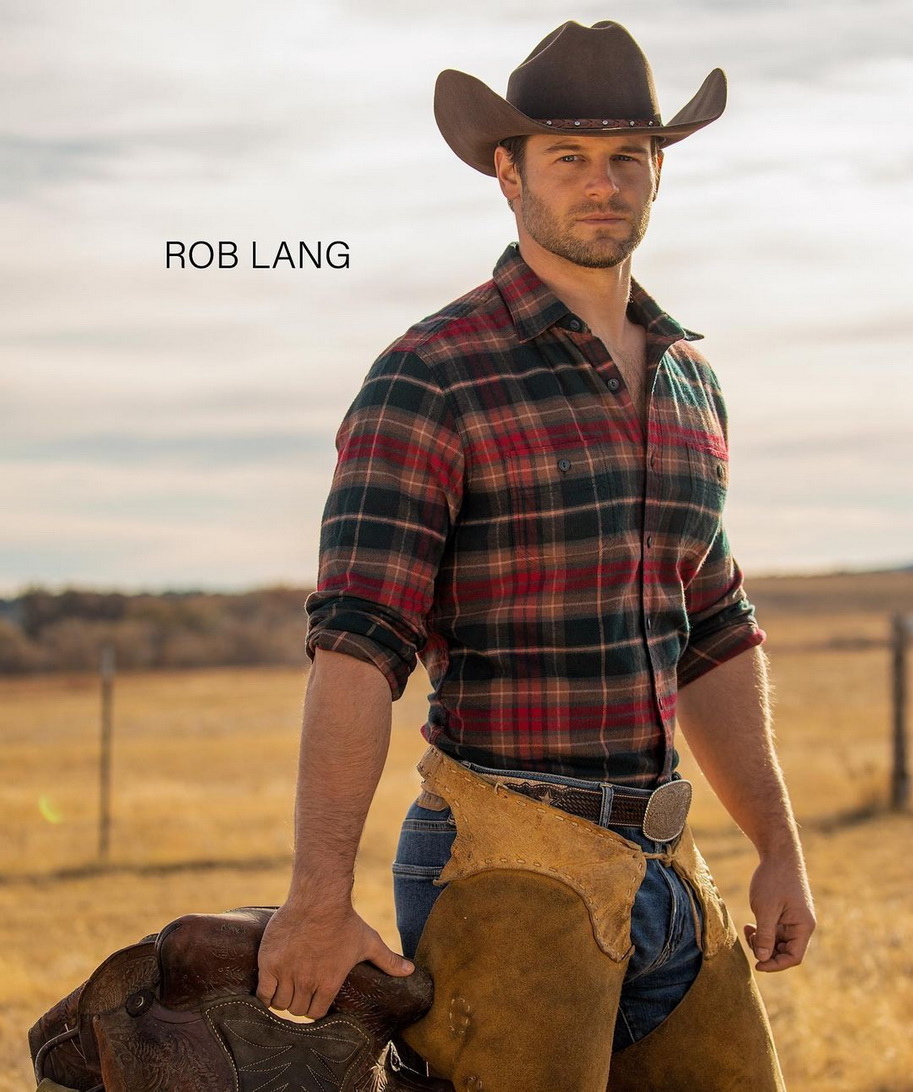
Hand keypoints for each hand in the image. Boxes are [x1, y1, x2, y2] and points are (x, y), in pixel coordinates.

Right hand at [256, 897, 413, 1017]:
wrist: (318, 897)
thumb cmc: (345, 920)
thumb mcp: (369, 941)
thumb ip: (388, 960)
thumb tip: (412, 971)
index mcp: (329, 983)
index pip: (316, 1014)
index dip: (315, 1007)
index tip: (313, 998)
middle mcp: (307, 982)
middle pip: (296, 1010)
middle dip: (298, 1003)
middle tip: (299, 990)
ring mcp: (287, 973)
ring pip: (280, 1004)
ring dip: (282, 998)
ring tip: (286, 986)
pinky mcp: (269, 963)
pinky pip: (262, 993)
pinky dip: (265, 993)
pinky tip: (270, 984)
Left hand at [744, 854, 815, 971]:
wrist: (778, 854)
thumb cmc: (773, 880)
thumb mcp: (765, 909)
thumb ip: (765, 935)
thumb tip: (763, 959)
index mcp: (803, 927)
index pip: (794, 957)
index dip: (776, 965)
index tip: (757, 965)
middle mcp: (802, 926)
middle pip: (785, 951)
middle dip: (766, 951)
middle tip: (749, 937)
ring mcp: (793, 920)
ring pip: (778, 942)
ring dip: (762, 941)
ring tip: (748, 929)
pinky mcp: (785, 914)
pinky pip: (774, 931)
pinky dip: (762, 932)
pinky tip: (750, 925)